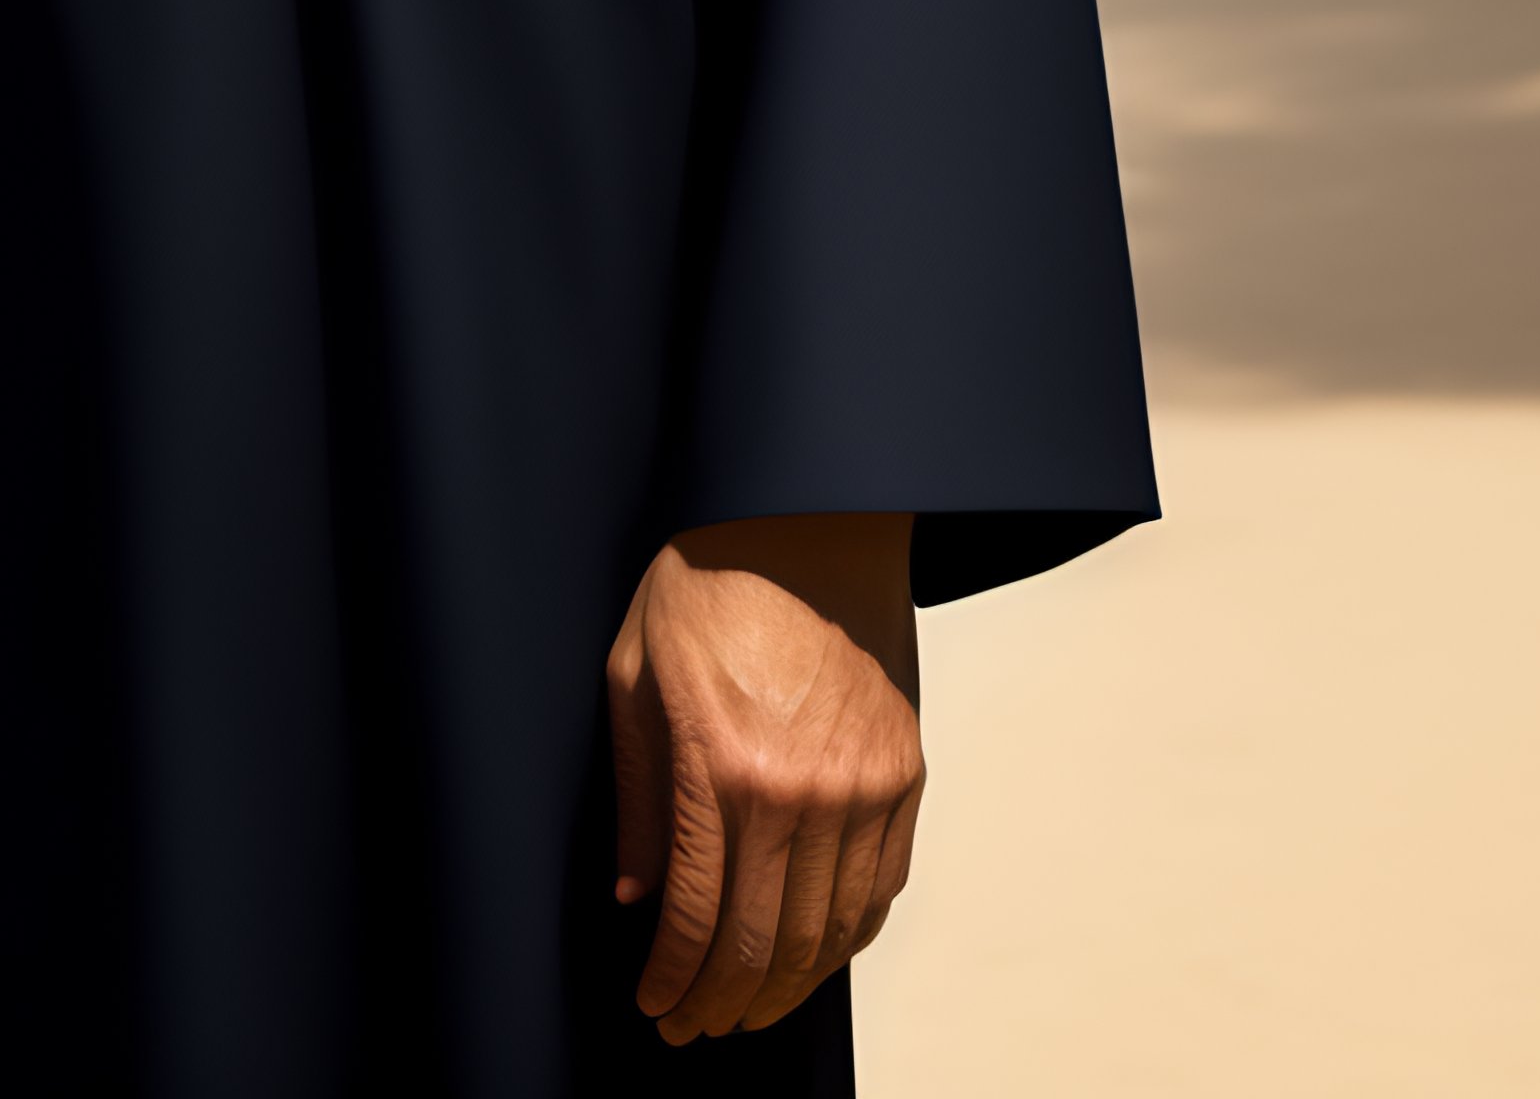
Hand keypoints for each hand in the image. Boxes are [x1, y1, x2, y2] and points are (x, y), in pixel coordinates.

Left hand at [605, 517, 921, 1045]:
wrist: (807, 514)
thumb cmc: (710, 578)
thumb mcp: (634, 671)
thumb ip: (640, 795)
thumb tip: (639, 896)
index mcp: (724, 766)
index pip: (697, 918)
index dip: (673, 981)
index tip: (656, 1006)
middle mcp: (802, 792)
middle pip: (763, 945)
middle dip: (722, 1003)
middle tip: (694, 1025)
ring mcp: (863, 789)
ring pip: (827, 934)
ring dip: (783, 989)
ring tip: (747, 1008)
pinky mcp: (904, 775)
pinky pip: (879, 891)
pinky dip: (844, 942)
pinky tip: (811, 957)